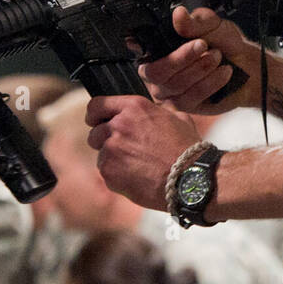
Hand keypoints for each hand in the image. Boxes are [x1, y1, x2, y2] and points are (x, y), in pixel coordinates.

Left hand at [85, 96, 200, 211]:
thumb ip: (160, 110)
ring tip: (136, 166)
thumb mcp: (178, 118)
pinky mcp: (108, 171)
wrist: (188, 178)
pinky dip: (117, 175)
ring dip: (112, 158)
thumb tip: (159, 108)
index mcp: (134, 107)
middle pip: (95, 132)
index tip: (95, 121)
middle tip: (124, 150)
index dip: (95, 114)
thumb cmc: (187, 149)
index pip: (97, 105)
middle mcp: (118, 125)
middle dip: (104, 141)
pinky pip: (106, 171)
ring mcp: (111, 149)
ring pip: (101, 153)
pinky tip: (137, 177)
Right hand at [138, 6, 262, 113]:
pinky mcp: (183, 107)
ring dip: (201, 68)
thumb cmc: (222, 43)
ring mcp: (168, 93)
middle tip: (204, 45)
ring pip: (176, 85)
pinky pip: (192, 96)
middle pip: (158, 72)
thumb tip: (179, 14)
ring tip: (217, 56)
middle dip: (183, 58)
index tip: (188, 40)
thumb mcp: (211, 25)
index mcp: (155, 51)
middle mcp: (156, 74)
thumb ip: (193, 21)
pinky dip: (211, 82)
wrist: (245, 64)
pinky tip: (223, 72)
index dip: (158, 48)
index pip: (143, 52)